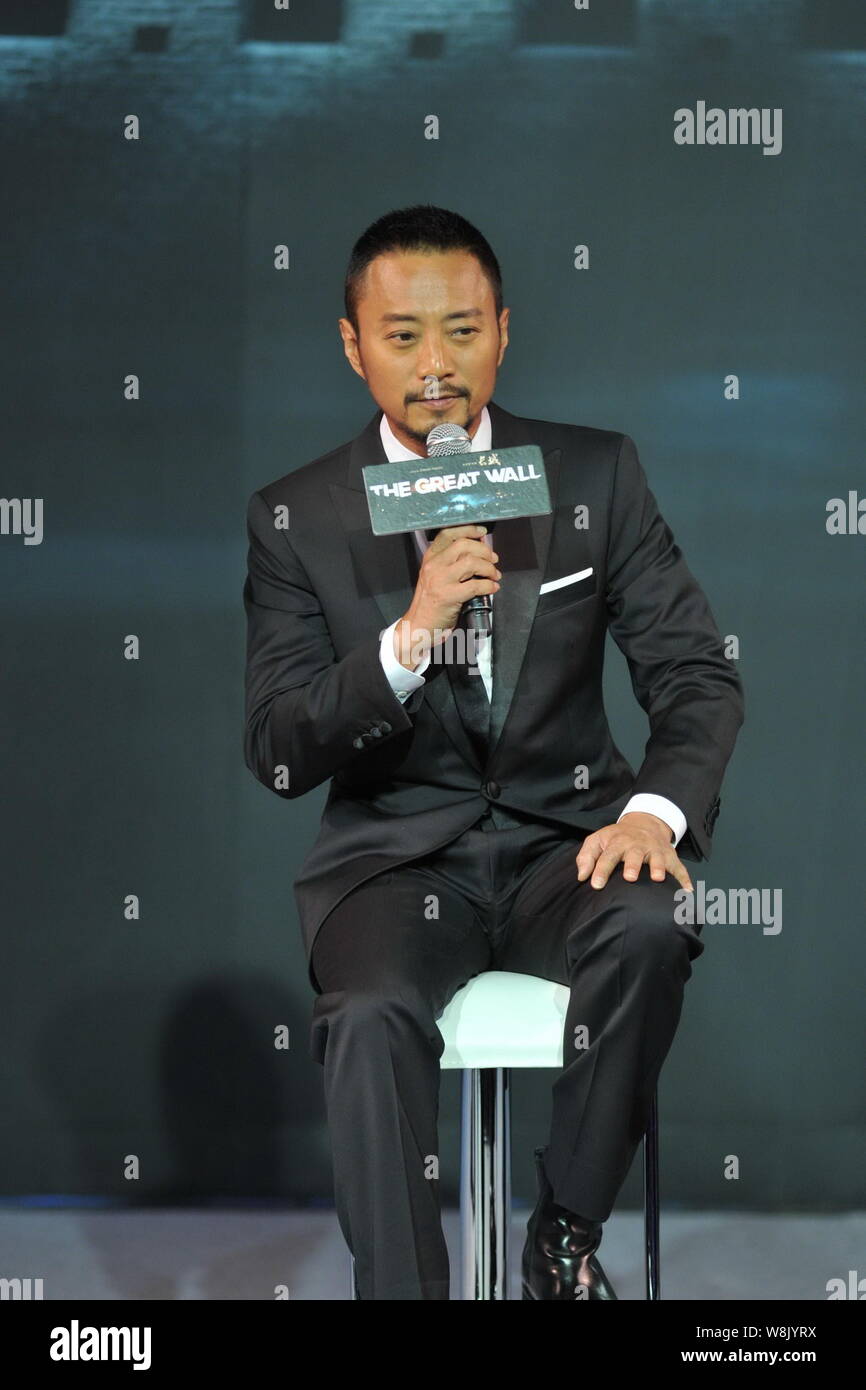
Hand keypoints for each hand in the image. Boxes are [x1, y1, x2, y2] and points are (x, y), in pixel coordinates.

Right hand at [393, 524, 500, 670]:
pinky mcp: (448, 596)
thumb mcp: (435, 575)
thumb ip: (451, 562)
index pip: (448, 533)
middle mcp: (434, 565)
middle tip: (493, 559)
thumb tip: (477, 550)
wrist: (418, 624)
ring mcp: (440, 580)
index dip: (468, 529)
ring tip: (493, 575)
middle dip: (484, 551)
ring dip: (488, 568)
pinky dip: (489, 585)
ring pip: (471, 562)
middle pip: (463, 545)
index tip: (482, 532)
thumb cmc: (430, 601)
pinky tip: (492, 588)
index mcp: (431, 557)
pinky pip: (475, 585)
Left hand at [576, 812, 693, 892]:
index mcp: (618, 842)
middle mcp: (637, 845)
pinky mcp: (670, 856)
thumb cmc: (616, 838)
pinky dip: (684, 878)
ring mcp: (656, 850)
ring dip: (658, 867)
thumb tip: (582, 876)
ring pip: (658, 858)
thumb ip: (586, 857)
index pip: (608, 856)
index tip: (596, 885)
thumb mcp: (597, 841)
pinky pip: (679, 867)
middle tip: (630, 877)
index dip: (601, 870)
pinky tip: (686, 890)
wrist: (644, 823)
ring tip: (657, 878)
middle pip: (634, 854)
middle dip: (633, 865)